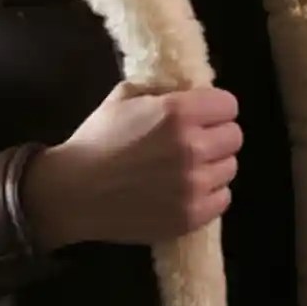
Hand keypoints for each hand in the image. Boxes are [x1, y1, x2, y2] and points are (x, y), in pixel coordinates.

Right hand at [23, 81, 241, 249]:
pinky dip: (210, 195)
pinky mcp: (192, 216)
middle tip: (195, 142)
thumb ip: (163, 89)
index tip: (203, 116)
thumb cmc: (97, 140)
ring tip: (187, 169)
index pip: (229, 105)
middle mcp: (193, 147)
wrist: (72, 193)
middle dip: (217, 136)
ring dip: (213, 166)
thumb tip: (192, 89)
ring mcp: (194, 185)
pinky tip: (187, 191)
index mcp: (179, 112)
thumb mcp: (126, 96)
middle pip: (234, 137)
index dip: (215, 109)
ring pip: (230, 168)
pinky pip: (223, 198)